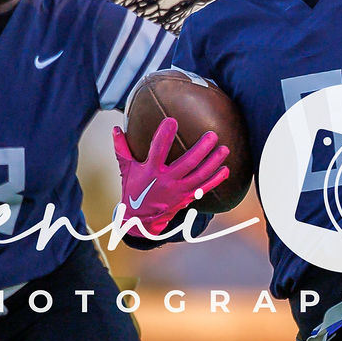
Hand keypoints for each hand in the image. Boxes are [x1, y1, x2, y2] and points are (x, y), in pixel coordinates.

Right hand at [112, 117, 229, 234]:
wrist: (140, 220)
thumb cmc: (133, 190)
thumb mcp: (126, 170)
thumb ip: (122, 149)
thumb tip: (116, 129)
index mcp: (150, 171)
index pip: (157, 150)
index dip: (164, 136)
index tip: (172, 121)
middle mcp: (166, 182)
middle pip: (187, 164)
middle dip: (201, 149)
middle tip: (212, 135)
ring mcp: (178, 191)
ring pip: (199, 176)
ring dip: (213, 163)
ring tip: (224, 149)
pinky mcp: (186, 198)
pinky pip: (204, 188)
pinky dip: (216, 180)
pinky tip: (226, 169)